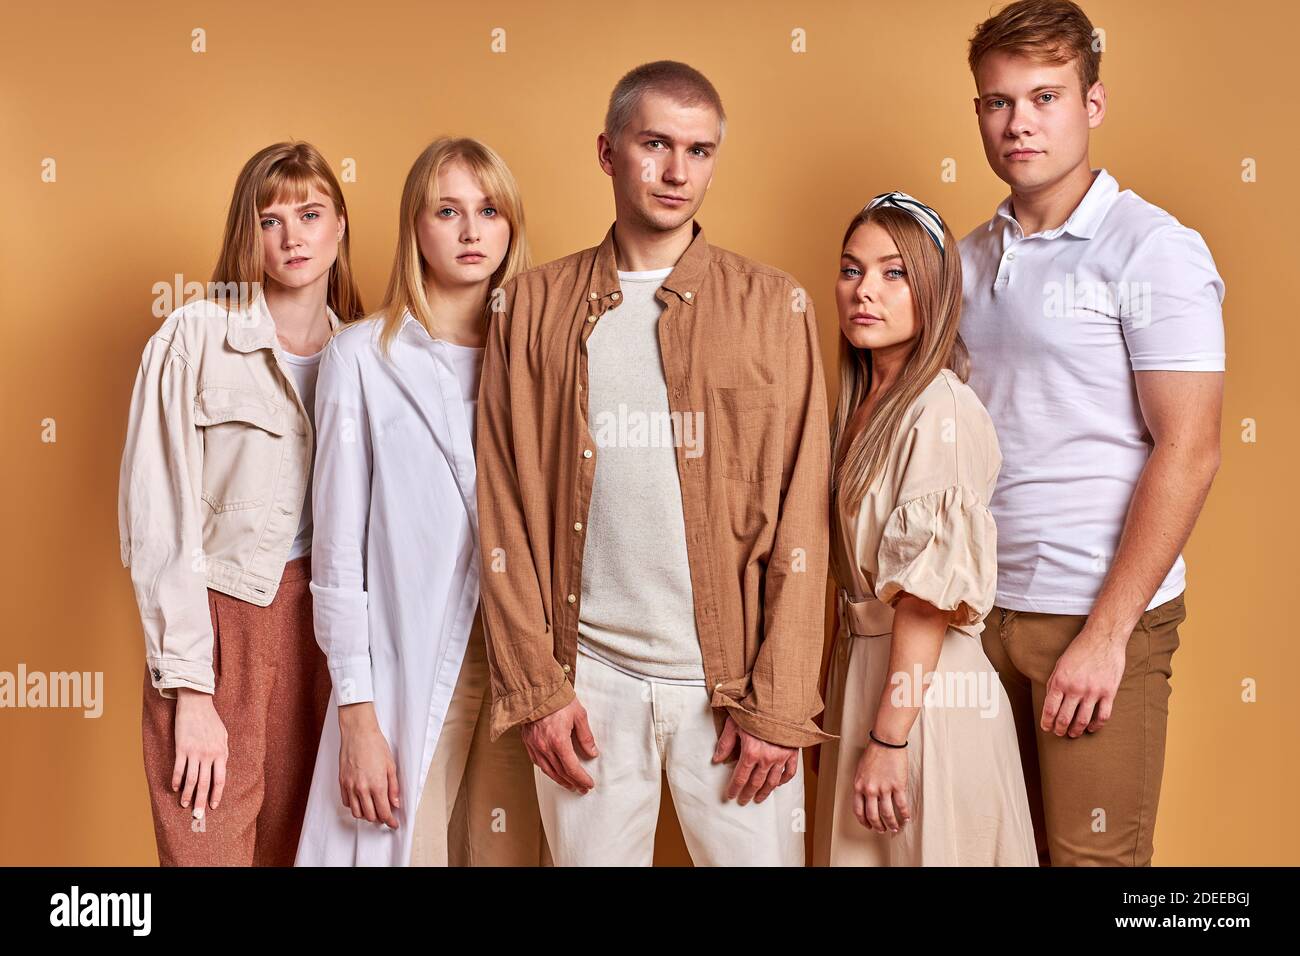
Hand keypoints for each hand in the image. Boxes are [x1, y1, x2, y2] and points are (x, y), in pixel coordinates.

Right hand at [172, 688, 227, 814]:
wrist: (197, 704)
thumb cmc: (211, 720)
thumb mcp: (223, 736)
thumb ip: (222, 752)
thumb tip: (221, 767)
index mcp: (221, 752)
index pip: (220, 779)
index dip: (217, 794)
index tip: (214, 806)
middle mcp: (209, 755)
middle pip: (206, 784)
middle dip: (202, 801)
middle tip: (198, 815)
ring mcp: (194, 752)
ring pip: (191, 779)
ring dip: (187, 794)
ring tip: (184, 804)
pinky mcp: (182, 748)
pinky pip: (179, 769)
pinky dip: (176, 780)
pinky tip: (174, 788)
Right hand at [338, 702, 400, 826]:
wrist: (358, 733)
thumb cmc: (375, 746)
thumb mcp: (391, 766)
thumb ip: (394, 787)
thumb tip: (395, 803)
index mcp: (377, 785)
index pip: (384, 812)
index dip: (390, 821)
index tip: (393, 824)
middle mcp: (362, 789)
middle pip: (370, 816)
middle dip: (379, 818)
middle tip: (385, 815)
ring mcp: (350, 786)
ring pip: (357, 812)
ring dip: (366, 815)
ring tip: (373, 809)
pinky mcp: (342, 782)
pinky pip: (347, 803)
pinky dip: (354, 806)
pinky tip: (361, 801)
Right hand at [521, 697, 597, 793]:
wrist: (535, 690)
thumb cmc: (557, 699)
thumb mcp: (579, 715)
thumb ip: (586, 736)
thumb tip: (592, 752)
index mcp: (558, 740)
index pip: (572, 768)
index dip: (581, 778)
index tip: (589, 783)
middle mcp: (544, 747)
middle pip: (561, 773)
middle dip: (573, 782)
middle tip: (582, 788)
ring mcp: (534, 746)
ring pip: (548, 771)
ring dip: (561, 780)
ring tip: (570, 785)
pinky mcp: (528, 743)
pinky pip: (539, 763)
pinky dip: (548, 771)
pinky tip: (555, 773)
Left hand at [712, 715, 797, 804]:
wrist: (779, 701)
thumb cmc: (754, 709)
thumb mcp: (734, 724)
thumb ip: (725, 743)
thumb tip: (717, 759)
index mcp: (751, 752)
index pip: (740, 777)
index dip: (734, 789)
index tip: (730, 796)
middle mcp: (767, 758)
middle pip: (755, 783)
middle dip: (748, 794)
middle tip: (743, 801)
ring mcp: (781, 757)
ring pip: (772, 781)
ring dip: (765, 792)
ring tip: (759, 798)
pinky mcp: (792, 752)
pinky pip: (789, 772)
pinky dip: (783, 780)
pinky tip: (778, 784)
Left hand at [852, 737, 910, 832]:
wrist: (885, 742)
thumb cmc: (873, 753)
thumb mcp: (860, 771)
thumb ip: (862, 785)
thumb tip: (866, 798)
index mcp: (858, 786)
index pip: (859, 810)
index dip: (864, 821)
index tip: (868, 826)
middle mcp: (870, 790)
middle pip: (873, 815)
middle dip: (878, 826)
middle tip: (882, 830)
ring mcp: (884, 788)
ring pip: (887, 814)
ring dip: (892, 824)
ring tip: (895, 827)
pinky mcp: (897, 785)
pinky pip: (901, 805)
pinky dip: (904, 814)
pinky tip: (906, 818)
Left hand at [1040, 626, 1127, 736]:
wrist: (1103, 638)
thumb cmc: (1079, 650)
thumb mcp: (1060, 664)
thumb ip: (1054, 683)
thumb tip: (1050, 702)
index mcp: (1060, 681)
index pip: (1050, 709)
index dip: (1047, 722)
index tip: (1046, 728)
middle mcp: (1075, 688)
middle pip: (1065, 718)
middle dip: (1060, 729)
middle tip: (1059, 733)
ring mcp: (1093, 691)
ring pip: (1083, 720)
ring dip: (1076, 731)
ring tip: (1073, 733)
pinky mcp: (1109, 692)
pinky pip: (1102, 716)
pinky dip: (1096, 726)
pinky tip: (1091, 728)